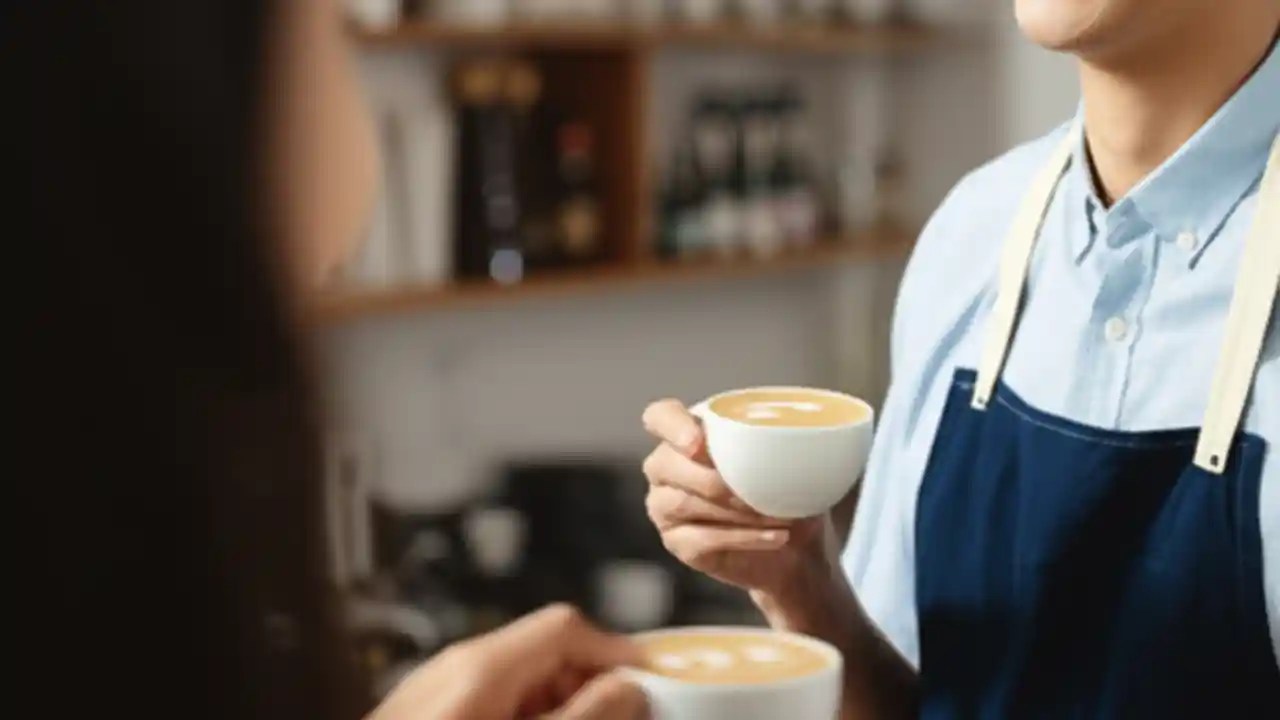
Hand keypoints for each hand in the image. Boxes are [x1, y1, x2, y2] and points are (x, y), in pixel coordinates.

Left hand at [369, 604, 647, 719]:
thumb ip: (583, 718)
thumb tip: (630, 688)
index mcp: (481, 664)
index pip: (566, 625)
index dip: (615, 650)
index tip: (649, 685)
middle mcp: (455, 664)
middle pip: (544, 651)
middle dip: (588, 686)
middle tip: (619, 719)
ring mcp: (433, 690)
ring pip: (518, 681)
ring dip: (557, 706)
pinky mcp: (423, 712)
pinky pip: (488, 701)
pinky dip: (523, 714)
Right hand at [641, 399, 841, 606]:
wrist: (796, 550)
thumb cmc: (787, 493)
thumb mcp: (790, 461)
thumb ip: (781, 442)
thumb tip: (800, 435)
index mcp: (688, 434)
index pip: (659, 417)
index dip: (673, 427)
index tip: (699, 443)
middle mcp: (666, 468)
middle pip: (668, 464)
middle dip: (716, 480)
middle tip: (760, 493)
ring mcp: (665, 506)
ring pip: (684, 502)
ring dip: (735, 511)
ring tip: (778, 517)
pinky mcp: (677, 543)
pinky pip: (701, 539)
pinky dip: (744, 538)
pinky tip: (776, 537)